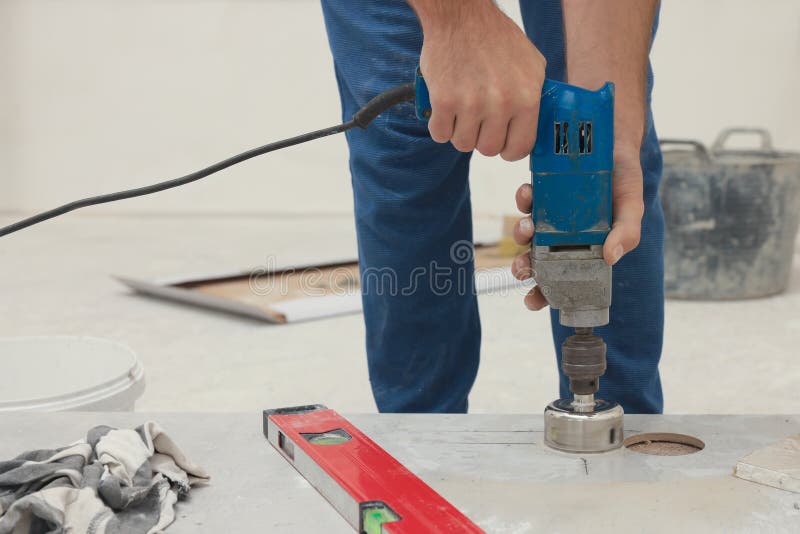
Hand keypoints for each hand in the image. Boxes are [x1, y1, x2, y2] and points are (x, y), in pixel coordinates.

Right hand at [417, 2, 545, 159]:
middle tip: (478, 121)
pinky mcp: (444, 101)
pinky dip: (440, 126)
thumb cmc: (496, 38)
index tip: (503, 145)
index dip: (510, 150)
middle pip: (489, 149)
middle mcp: (501, 103)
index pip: (520, 147)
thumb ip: (533, 97)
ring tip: (462, 111)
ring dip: (460, 132)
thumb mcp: (532, 64)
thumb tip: (533, 125)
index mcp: (526, 97)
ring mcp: (471, 104)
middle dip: (482, 138)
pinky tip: (445, 109)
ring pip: (463, 144)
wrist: (461, 17)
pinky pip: (440, 134)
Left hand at [509, 145, 643, 309]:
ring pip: (528, 230)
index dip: (545, 292)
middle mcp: (563, 232)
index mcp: (584, 245)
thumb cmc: (624, 179)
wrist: (615, 138)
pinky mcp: (541, 189)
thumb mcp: (631, 206)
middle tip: (522, 269)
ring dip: (522, 233)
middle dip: (525, 267)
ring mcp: (550, 212)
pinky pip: (526, 199)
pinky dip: (524, 199)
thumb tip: (611, 257)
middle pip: (538, 257)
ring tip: (528, 228)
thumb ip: (627, 232)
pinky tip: (528, 193)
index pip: (562, 276)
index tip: (532, 302)